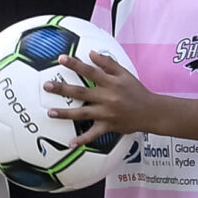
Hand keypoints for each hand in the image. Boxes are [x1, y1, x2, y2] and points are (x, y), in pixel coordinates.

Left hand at [43, 51, 161, 144]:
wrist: (151, 111)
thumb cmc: (136, 90)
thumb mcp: (125, 73)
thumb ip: (108, 63)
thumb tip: (91, 53)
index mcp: (111, 83)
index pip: (90, 71)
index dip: (76, 64)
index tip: (61, 58)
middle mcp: (107, 97)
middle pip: (81, 92)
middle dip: (62, 89)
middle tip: (46, 86)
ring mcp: (107, 113)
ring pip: (83, 114)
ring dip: (65, 114)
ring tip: (50, 112)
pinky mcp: (108, 126)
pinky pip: (93, 134)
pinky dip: (82, 140)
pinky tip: (70, 143)